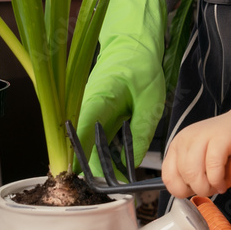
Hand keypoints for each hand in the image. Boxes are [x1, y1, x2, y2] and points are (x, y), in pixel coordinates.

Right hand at [76, 0, 166, 174]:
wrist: (134, 41)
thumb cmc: (141, 64)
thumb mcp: (150, 101)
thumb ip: (141, 131)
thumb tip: (132, 162)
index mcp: (97, 97)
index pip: (81, 132)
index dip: (80, 157)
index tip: (87, 179)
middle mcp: (87, 104)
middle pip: (83, 142)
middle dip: (94, 167)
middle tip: (111, 188)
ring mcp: (90, 107)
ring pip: (89, 140)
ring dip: (100, 159)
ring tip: (118, 180)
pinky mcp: (97, 110)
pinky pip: (97, 134)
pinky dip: (105, 149)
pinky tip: (119, 163)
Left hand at [161, 113, 230, 197]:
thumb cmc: (226, 147)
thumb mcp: (202, 161)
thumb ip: (192, 176)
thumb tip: (185, 195)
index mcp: (177, 146)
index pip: (168, 176)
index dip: (181, 190)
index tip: (195, 191)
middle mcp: (186, 139)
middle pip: (183, 176)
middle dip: (198, 189)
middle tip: (211, 189)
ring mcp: (202, 136)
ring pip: (193, 172)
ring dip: (207, 186)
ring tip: (218, 186)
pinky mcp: (220, 138)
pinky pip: (213, 165)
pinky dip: (218, 179)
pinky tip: (224, 182)